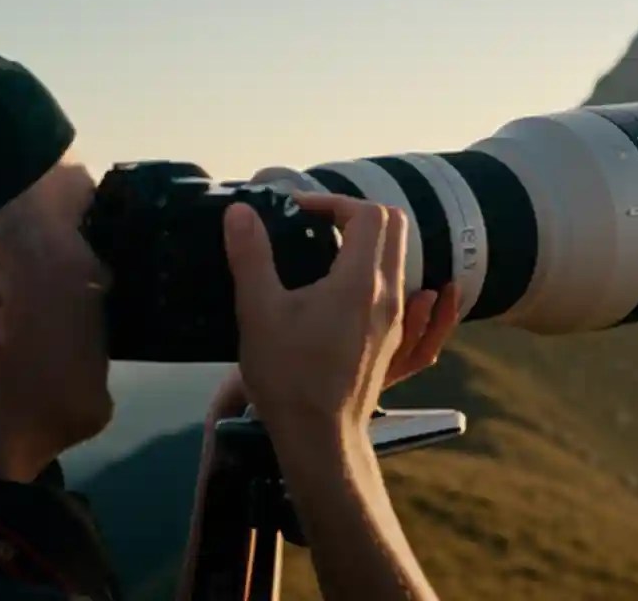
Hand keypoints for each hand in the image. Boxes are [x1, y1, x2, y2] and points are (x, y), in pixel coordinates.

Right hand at [220, 192, 449, 430]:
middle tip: (316, 224)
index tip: (299, 210)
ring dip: (366, 242)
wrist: (320, 437)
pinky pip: (395, 286)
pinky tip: (336, 288)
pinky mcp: (391, 338)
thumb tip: (240, 211)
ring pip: (397, 257)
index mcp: (361, 281)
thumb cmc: (288, 376)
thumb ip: (250, 256)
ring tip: (321, 253)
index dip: (333, 201)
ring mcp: (396, 318)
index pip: (368, 213)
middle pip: (394, 227)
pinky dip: (373, 270)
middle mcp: (389, 294)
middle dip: (356, 214)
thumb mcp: (259, 312)